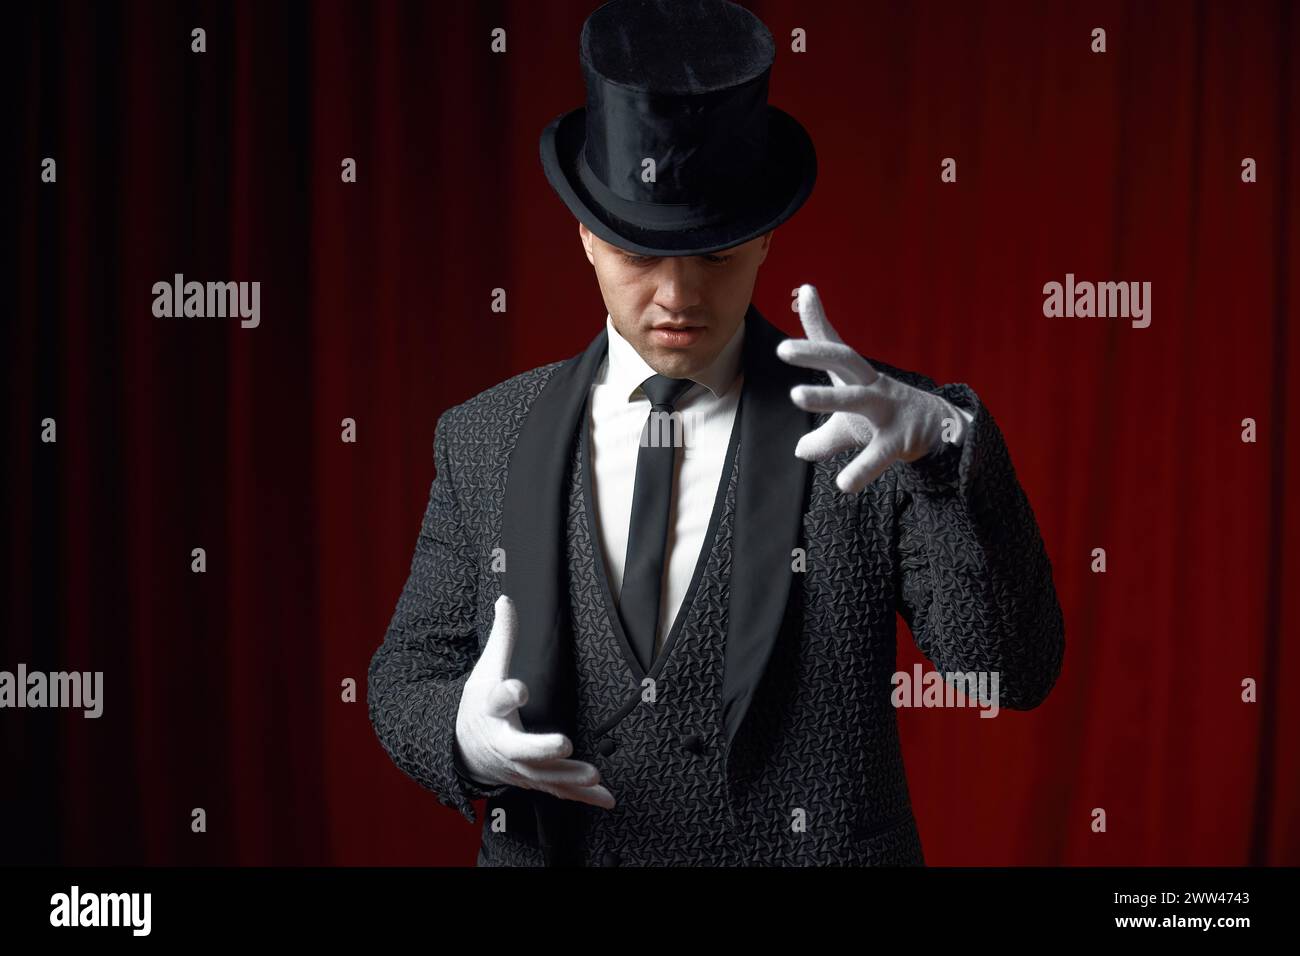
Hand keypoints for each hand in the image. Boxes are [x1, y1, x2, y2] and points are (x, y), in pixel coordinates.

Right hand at [454, 594, 615, 808]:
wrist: (459, 748)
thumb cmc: (477, 704)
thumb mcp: (485, 669)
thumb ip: (502, 638)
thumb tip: (506, 598)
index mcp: (491, 709)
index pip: (497, 698)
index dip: (508, 693)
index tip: (519, 689)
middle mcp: (502, 741)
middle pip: (520, 748)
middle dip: (541, 749)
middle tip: (564, 745)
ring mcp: (516, 766)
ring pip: (542, 775)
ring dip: (568, 778)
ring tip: (595, 776)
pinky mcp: (531, 780)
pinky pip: (556, 790)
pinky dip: (581, 797)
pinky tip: (607, 799)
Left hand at [776, 284, 966, 493]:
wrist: (942, 434)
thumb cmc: (885, 422)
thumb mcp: (851, 425)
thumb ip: (822, 435)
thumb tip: (798, 451)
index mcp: (859, 378)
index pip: (835, 347)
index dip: (818, 321)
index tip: (805, 290)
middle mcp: (872, 387)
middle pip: (845, 361)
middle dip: (815, 353)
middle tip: (783, 348)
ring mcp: (887, 411)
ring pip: (856, 400)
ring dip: (826, 398)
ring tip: (795, 395)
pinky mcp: (899, 440)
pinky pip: (878, 455)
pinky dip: (861, 470)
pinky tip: (843, 485)